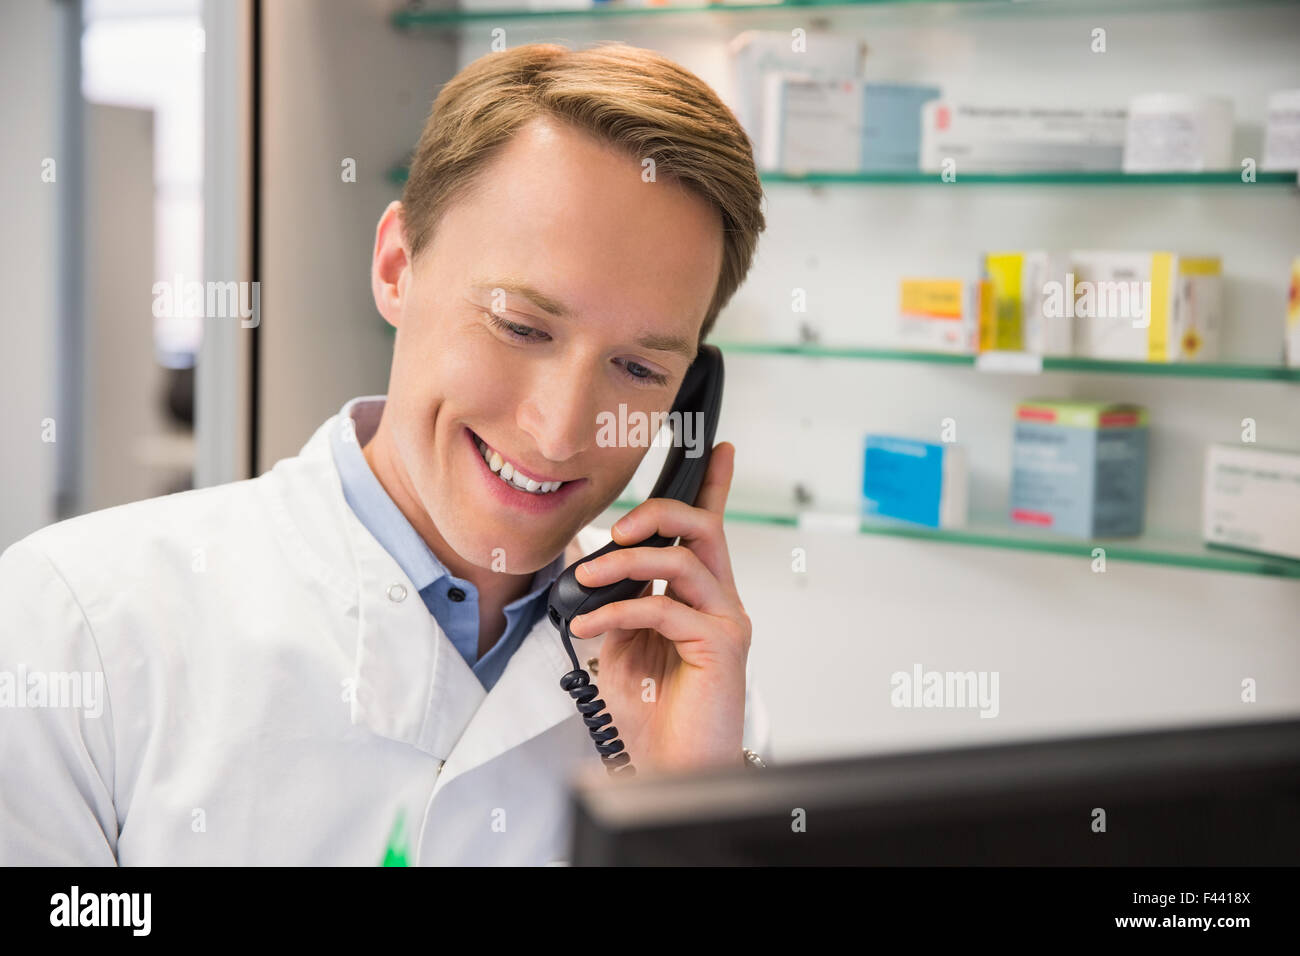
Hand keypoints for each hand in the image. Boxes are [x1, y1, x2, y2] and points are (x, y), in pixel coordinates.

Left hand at [568, 441, 750, 773]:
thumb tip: (586, 562)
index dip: (716, 485)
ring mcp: (726, 622)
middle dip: (658, 513)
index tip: (718, 448)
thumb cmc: (651, 712)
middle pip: (703, 529)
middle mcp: (721, 603)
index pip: (710, 530)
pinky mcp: (722, 647)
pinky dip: (618, 609)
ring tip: (587, 578)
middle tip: (618, 527)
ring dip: (625, 561)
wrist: (670, 767)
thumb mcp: (619, 645)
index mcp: (700, 597)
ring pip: (683, 560)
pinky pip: (666, 607)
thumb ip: (613, 601)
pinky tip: (589, 626)